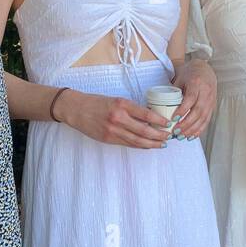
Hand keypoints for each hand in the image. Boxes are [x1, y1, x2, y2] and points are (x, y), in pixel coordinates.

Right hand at [55, 88, 171, 148]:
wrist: (76, 109)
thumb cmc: (96, 102)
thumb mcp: (115, 100)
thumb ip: (130, 109)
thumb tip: (149, 117)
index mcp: (121, 104)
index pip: (145, 113)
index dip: (159, 120)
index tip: (168, 123)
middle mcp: (118, 118)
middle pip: (144, 130)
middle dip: (158, 135)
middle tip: (169, 136)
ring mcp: (113, 130)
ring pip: (137, 140)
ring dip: (151, 143)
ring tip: (162, 144)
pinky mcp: (108, 139)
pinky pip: (128, 144)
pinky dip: (139, 145)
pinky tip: (147, 146)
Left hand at [172, 59, 216, 138]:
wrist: (205, 69)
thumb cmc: (189, 73)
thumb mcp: (180, 78)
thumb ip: (173, 91)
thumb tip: (160, 105)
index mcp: (197, 83)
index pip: (191, 99)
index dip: (183, 110)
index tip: (173, 119)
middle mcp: (206, 92)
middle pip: (198, 111)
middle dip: (187, 124)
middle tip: (176, 132)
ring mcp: (211, 100)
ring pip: (203, 118)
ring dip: (192, 129)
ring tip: (181, 137)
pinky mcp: (212, 106)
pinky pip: (207, 120)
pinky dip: (199, 130)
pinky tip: (191, 136)